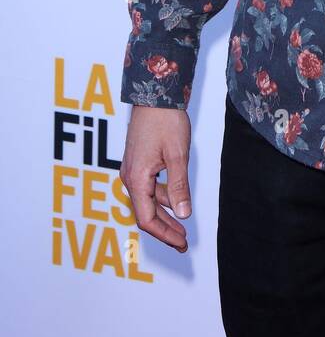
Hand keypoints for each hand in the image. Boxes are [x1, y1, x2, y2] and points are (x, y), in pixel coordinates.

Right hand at [119, 104, 192, 251]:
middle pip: (146, 213)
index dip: (164, 234)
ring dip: (165, 214)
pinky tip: (175, 201)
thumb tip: (182, 214)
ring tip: (182, 226)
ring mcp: (132, 170)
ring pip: (148, 201)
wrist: (154, 94)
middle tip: (183, 242)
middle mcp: (130, 177)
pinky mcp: (138, 162)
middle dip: (165, 230)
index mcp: (137, 179)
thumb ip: (178, 187)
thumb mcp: (177, 156)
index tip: (181, 242)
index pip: (147, 219)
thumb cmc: (165, 121)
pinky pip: (148, 188)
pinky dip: (162, 198)